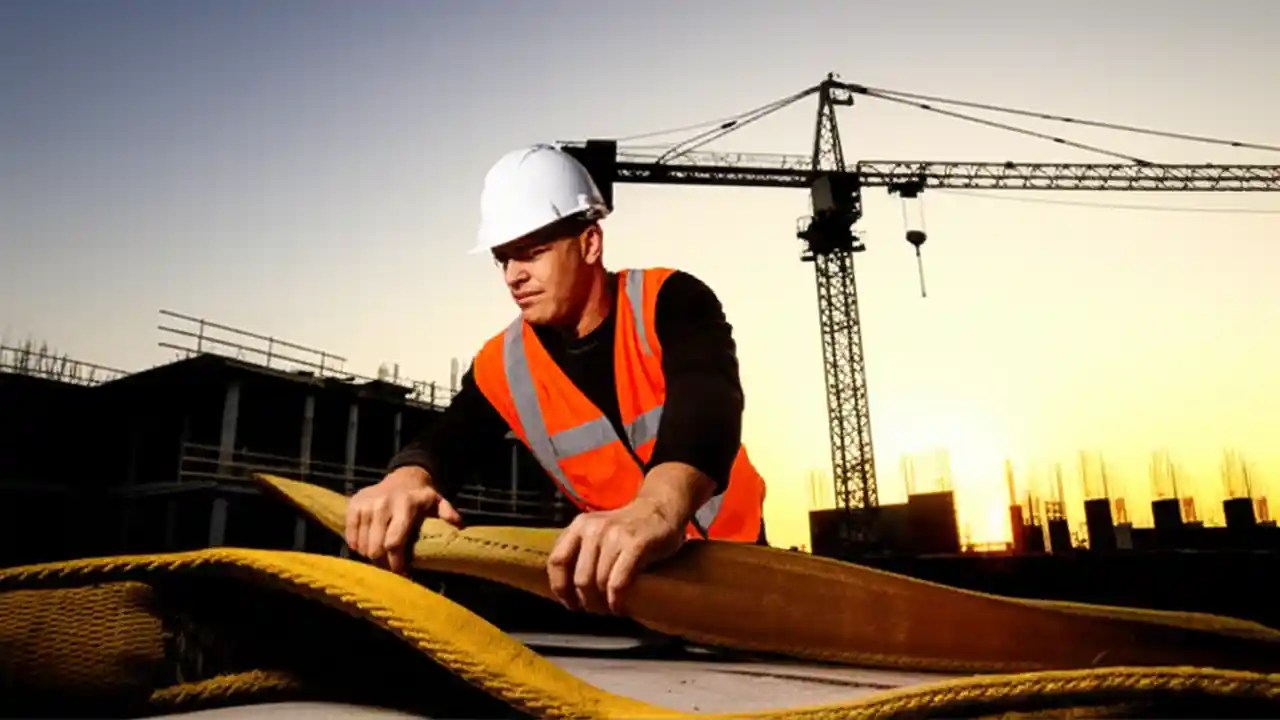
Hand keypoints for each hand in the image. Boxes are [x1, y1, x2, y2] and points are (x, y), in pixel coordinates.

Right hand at [345, 466, 461, 573]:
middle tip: (391, 567)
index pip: (394, 541)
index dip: (396, 562)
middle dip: (383, 563)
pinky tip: (367, 546)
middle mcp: (383, 504)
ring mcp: (366, 504)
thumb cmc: (421, 497)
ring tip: (381, 556)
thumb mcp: (438, 502)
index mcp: (405, 505)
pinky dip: (357, 545)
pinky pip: (350, 535)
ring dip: (371, 555)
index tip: (402, 572)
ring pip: (362, 544)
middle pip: (376, 547)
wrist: (402, 477)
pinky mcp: (353, 505)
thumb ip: (447, 512)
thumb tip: (459, 525)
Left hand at [546, 496, 684, 614]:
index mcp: (579, 526)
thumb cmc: (627, 528)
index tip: (570, 603)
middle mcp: (594, 529)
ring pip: (600, 582)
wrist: (660, 508)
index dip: (560, 588)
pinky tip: (620, 605)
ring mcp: (615, 536)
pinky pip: (618, 582)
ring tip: (610, 607)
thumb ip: (580, 551)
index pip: (557, 561)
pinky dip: (617, 600)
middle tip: (597, 609)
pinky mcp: (636, 544)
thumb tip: (565, 589)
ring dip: (604, 603)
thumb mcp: (597, 531)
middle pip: (580, 578)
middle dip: (588, 601)